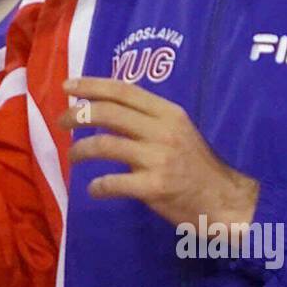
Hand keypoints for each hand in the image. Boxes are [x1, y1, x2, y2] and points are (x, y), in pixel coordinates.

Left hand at [58, 76, 258, 227]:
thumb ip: (147, 119)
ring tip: (73, 156)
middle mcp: (162, 130)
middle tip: (61, 121)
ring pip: (105, 145)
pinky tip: (94, 189)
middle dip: (78, 114)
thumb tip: (106, 109)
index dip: (92, 85)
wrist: (225, 200)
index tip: (68, 86)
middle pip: (109, 113)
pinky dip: (97, 186)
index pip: (124, 90)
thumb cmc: (196, 165)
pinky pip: (113, 182)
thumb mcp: (178, 130)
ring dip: (81, 150)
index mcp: (168, 112)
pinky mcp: (154, 187)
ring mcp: (158, 158)